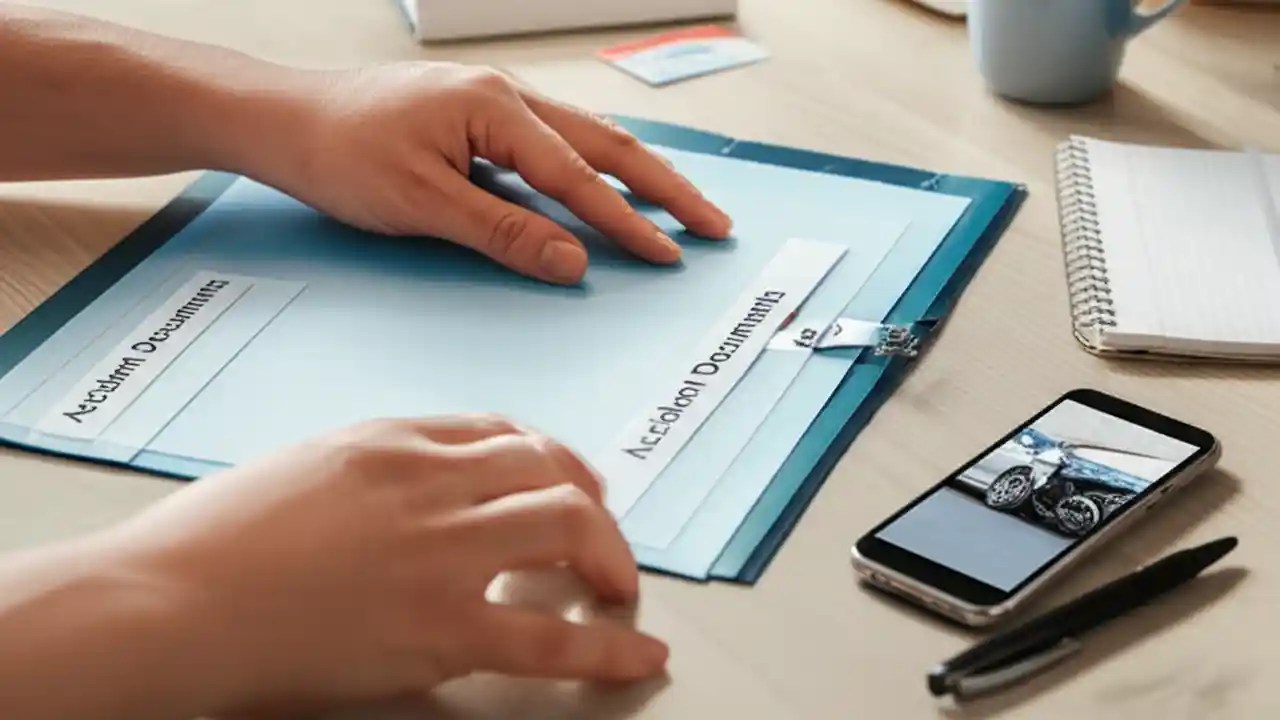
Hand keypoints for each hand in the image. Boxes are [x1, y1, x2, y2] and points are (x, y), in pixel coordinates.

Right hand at [102, 416, 665, 716]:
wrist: (166, 604)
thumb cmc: (208, 543)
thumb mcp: (299, 468)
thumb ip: (373, 468)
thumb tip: (421, 483)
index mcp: (390, 441)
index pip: (500, 432)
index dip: (549, 458)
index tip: (567, 480)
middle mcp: (428, 484)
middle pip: (549, 468)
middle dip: (592, 500)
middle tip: (605, 532)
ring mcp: (440, 555)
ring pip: (566, 526)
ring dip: (611, 554)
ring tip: (621, 583)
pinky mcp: (440, 629)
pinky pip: (551, 636)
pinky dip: (609, 646)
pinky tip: (640, 651)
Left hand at [244, 62, 732, 284]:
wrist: (284, 117)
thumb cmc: (340, 152)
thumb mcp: (422, 203)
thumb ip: (503, 232)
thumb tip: (571, 260)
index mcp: (495, 109)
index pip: (578, 177)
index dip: (627, 222)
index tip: (668, 255)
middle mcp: (507, 95)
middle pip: (606, 144)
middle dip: (664, 187)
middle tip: (712, 223)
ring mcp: (497, 102)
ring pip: (588, 137)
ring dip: (638, 173)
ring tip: (681, 205)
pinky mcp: (483, 116)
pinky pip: (557, 141)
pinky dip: (596, 166)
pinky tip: (610, 186)